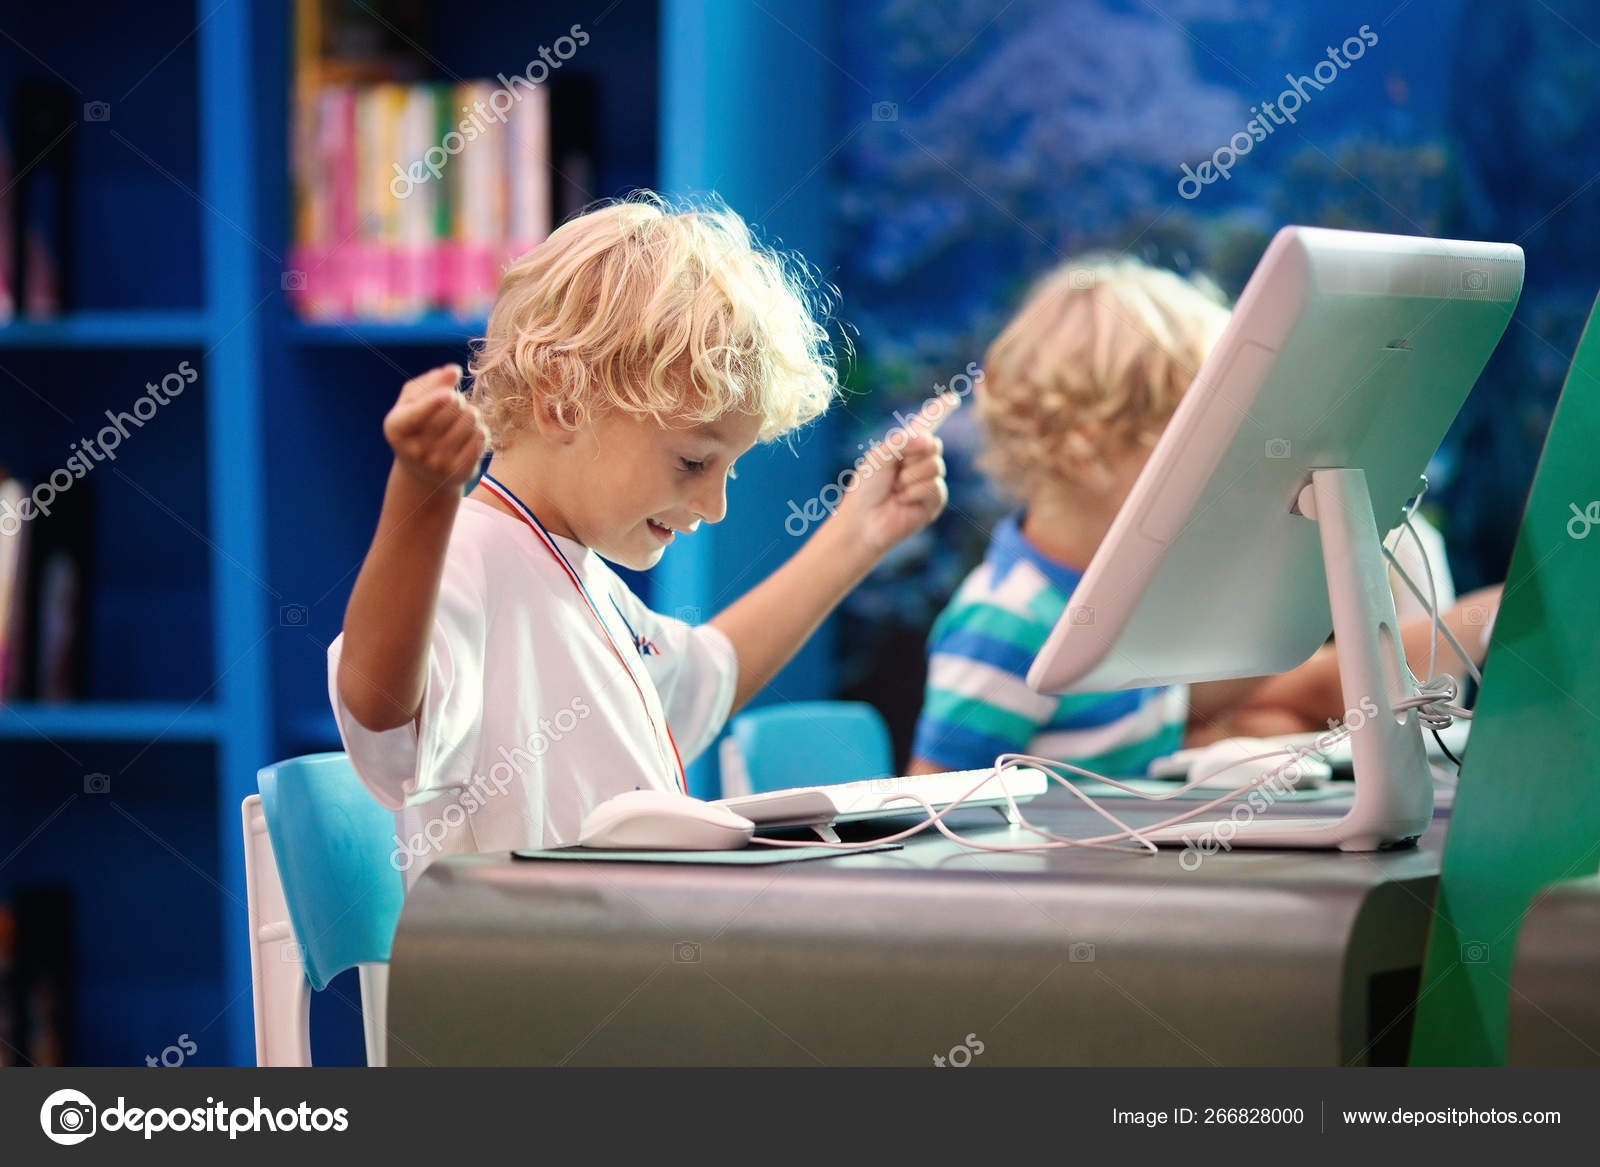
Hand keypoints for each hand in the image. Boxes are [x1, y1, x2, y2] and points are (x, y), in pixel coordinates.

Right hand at [383, 364, 488, 490]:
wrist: (423, 472)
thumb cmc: (417, 425)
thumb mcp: (413, 401)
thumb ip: (430, 382)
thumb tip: (453, 370)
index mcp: (396, 427)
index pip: (417, 413)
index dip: (434, 402)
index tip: (449, 393)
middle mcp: (415, 449)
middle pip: (451, 408)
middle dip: (458, 398)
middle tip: (454, 403)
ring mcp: (437, 464)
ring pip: (470, 420)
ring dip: (471, 412)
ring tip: (462, 418)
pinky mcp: (458, 472)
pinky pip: (480, 437)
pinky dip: (479, 429)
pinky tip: (470, 434)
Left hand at [829, 392, 956, 555]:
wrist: (864, 521)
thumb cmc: (866, 489)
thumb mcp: (879, 456)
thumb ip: (902, 441)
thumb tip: (930, 441)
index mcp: (904, 447)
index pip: (925, 425)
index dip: (939, 411)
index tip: (952, 397)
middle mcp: (920, 462)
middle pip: (933, 445)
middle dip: (912, 456)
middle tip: (894, 473)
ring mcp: (929, 481)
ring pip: (935, 465)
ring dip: (910, 477)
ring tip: (896, 490)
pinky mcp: (934, 500)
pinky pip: (934, 486)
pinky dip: (914, 492)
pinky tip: (903, 501)